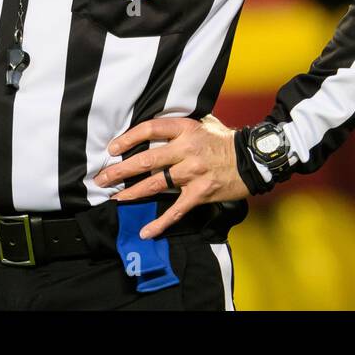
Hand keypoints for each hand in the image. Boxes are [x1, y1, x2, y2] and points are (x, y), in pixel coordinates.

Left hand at [93, 116, 247, 238]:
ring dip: (133, 193)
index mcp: (186, 130)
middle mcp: (187, 150)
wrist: (252, 160)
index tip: (113, 148)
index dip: (129, 138)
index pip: (151, 129)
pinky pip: (176, 210)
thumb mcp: (204, 123)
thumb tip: (156, 127)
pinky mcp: (200, 193)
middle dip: (121, 170)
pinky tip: (146, 231)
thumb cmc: (225, 140)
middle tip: (102, 178)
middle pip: (147, 159)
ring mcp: (194, 172)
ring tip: (115, 198)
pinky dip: (160, 223)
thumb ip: (181, 125)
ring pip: (156, 183)